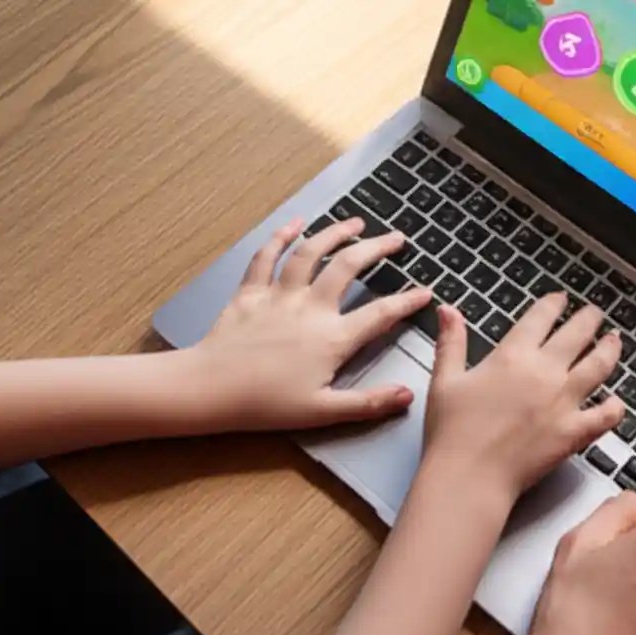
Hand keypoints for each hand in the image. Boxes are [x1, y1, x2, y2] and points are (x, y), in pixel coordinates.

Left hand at [193, 217, 431, 431]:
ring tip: (355, 222)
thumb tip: (407, 395)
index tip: (425, 291)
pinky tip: (295, 223)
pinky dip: (281, 237)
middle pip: (349, 267)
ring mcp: (279, 295)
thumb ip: (369, 403)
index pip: (380, 314)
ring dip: (335, 233)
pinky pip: (267, 257)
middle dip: (377, 248)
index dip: (407, 301)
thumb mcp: (323, 412)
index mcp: (332, 338)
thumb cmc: (266, 405)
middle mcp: (310, 308)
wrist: (210, 389)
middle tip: (396, 238)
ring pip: (311, 252)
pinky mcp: (250, 293)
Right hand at [420, 293, 625, 502]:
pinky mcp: (574, 432)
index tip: (559, 300)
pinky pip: (605, 415)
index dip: (553, 304)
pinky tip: (617, 400)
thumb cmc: (452, 433)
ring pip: (599, 366)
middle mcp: (544, 373)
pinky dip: (615, 406)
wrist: (469, 476)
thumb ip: (451, 342)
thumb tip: (448, 310)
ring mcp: (564, 402)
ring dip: (610, 349)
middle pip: (577, 334)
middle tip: (594, 313)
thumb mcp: (444, 380)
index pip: (541, 318)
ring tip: (614, 340)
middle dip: (588, 318)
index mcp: (513, 356)